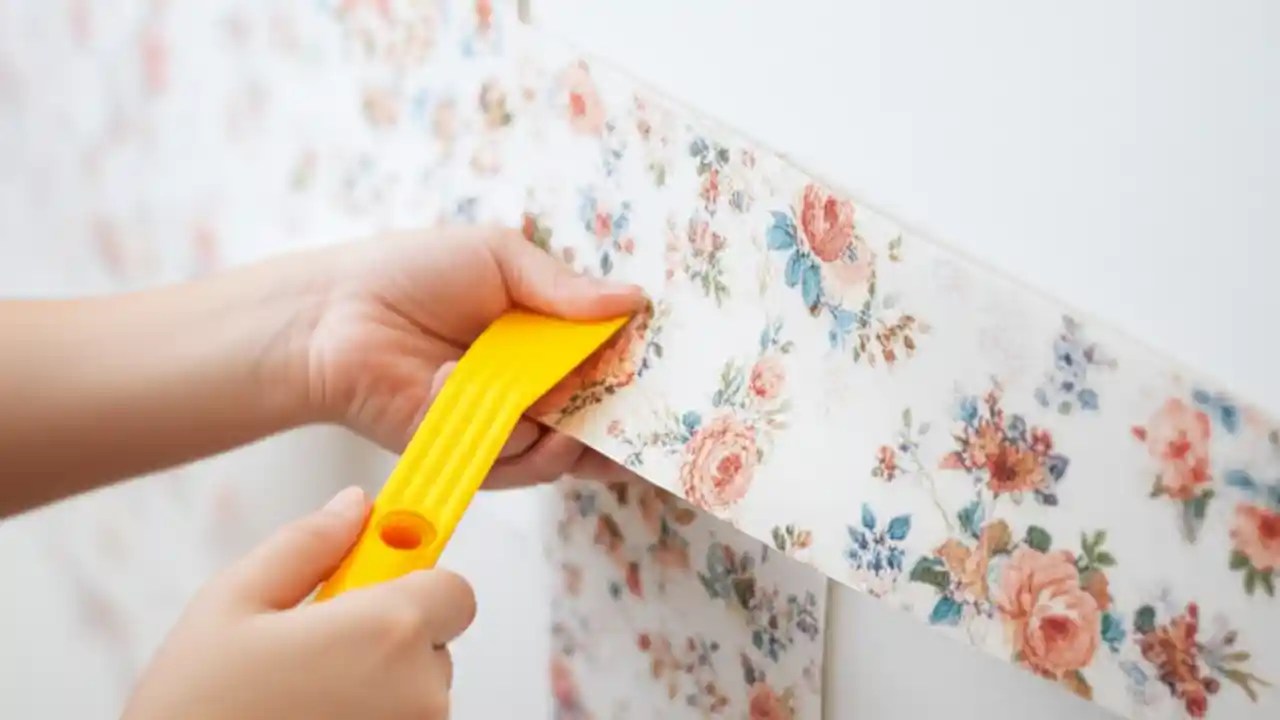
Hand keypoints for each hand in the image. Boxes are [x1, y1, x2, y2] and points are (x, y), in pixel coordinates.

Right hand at [124, 487, 471, 719]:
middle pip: (433, 642)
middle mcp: (419, 692)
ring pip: (416, 692)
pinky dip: (368, 718)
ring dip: (376, 685)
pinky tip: (309, 719)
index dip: (413, 582)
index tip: (376, 582)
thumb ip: (308, 543)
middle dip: (386, 636)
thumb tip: (354, 506)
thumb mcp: (232, 604)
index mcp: (388, 631)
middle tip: (315, 645)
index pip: (454, 590)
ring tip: (301, 693)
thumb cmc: (193, 711)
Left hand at [299, 225, 646, 487]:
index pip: (613, 365)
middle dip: (620, 420)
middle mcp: (536, 390)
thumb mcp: (498, 258)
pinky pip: (512, 461)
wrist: (334, 316)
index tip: (672, 375)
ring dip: (560, 428)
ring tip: (538, 396)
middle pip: (600, 420)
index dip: (641, 373)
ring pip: (563, 450)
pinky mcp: (471, 457)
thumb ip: (563, 286)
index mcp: (550, 339)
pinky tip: (455, 381)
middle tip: (633, 410)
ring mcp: (506, 428)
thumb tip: (635, 298)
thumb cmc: (413, 274)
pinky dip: (499, 429)